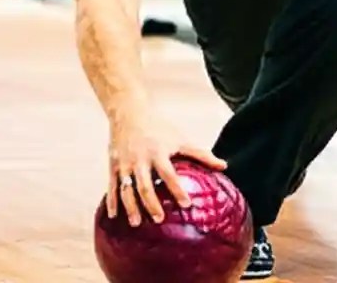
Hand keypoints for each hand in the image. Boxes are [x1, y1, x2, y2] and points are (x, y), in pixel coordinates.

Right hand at [106, 106, 227, 224]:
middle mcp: (140, 159)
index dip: (177, 190)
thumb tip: (224, 166)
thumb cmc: (159, 127)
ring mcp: (124, 163)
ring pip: (126, 189)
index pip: (169, 175)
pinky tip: (113, 216)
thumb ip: (201, 154)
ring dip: (131, 207)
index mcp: (158, 153)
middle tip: (159, 219)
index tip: (186, 204)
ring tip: (136, 223)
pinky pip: (112, 186)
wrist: (129, 112)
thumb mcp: (180, 138)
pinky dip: (112, 201)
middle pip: (145, 185)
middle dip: (151, 203)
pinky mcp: (113, 165)